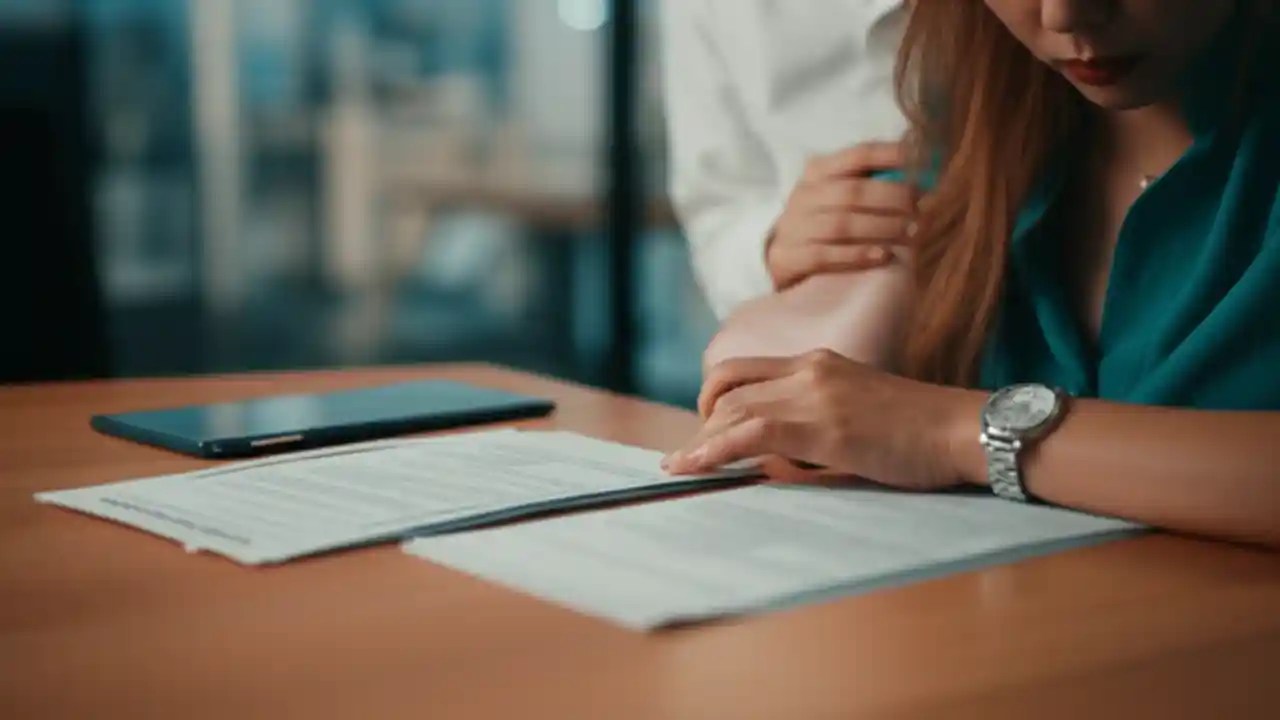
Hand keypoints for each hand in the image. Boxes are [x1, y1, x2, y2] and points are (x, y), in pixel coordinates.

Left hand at [664, 350, 977, 490]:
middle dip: (701, 422)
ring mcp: (816, 392)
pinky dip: (714, 449)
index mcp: (818, 362)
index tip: (699, 429)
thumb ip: (813, 431)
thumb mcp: (857, 420)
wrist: (965, 428)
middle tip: (690, 457)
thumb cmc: (922, 435)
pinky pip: (752, 432)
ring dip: (702, 440)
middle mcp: (810, 368)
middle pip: (730, 386)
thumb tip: (771, 462)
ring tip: (682, 466)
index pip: (746, 371)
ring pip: (734, 408)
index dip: (713, 400)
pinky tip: (694, 466)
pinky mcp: (824, 423)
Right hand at [767, 142, 920, 290]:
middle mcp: (803, 196)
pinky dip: (856, 255)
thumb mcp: (838, 195)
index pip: (859, 155)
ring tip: (911, 234)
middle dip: (892, 198)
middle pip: (853, 192)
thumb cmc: (822, 222)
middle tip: (920, 209)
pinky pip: (824, 255)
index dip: (893, 157)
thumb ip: (872, 183)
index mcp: (818, 172)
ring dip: (881, 227)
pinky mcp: (787, 258)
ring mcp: (793, 228)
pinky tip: (883, 256)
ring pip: (841, 224)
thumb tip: (923, 175)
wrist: (777, 257)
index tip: (925, 164)